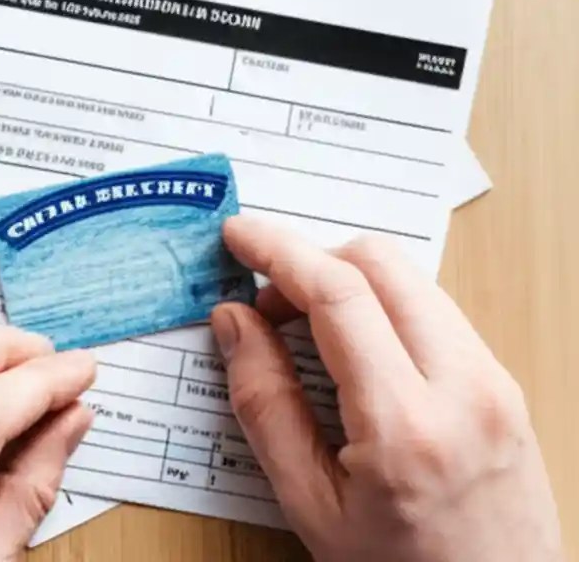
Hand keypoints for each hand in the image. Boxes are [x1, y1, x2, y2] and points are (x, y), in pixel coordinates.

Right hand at [211, 216, 563, 561]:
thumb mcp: (309, 504)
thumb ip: (264, 405)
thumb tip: (234, 322)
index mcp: (405, 426)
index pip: (339, 295)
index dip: (279, 251)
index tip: (239, 236)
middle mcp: (465, 389)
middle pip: (382, 265)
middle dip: (311, 260)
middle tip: (264, 300)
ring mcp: (495, 382)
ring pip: (412, 281)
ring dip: (348, 282)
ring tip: (302, 329)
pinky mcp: (505, 385)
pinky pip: (436, 312)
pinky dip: (383, 307)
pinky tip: (352, 347)